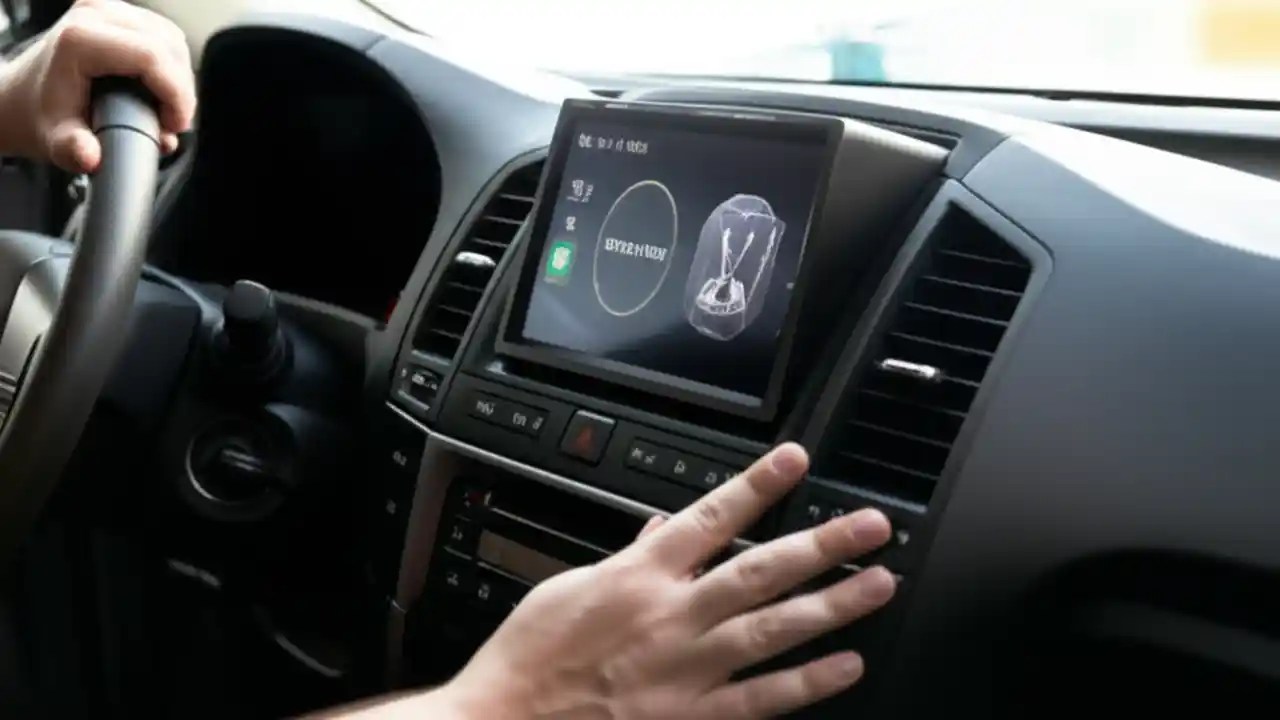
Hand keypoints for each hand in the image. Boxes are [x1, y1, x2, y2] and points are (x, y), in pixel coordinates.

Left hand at [0, 0, 194, 172]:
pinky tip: (160, 89)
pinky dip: (172, 66)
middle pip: (168, 47)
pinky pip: (164, 36)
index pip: (153, 57)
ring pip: (172, 40)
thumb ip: (73, 151)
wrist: (22, 97)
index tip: (174, 126)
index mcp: (79, 39)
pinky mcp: (120, 13)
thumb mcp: (55, 140)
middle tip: (170, 124)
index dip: (176, 95)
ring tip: (166, 109)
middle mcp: (94, 15)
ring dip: (179, 78)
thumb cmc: (41, 115)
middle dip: (180, 91)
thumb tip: (91, 156)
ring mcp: (108, 9)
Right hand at [438, 443, 895, 718]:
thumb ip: (628, 558)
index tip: (796, 460)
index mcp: (638, 576)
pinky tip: (846, 666)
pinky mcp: (690, 717)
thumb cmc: (531, 655)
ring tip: (878, 584)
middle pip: (760, 570)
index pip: (710, 517)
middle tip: (871, 527)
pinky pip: (760, 699)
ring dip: (832, 605)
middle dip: (821, 544)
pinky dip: (807, 682)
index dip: (757, 485)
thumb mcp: (572, 587)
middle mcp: (671, 616)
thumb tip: (663, 528)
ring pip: (773, 629)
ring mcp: (686, 669)